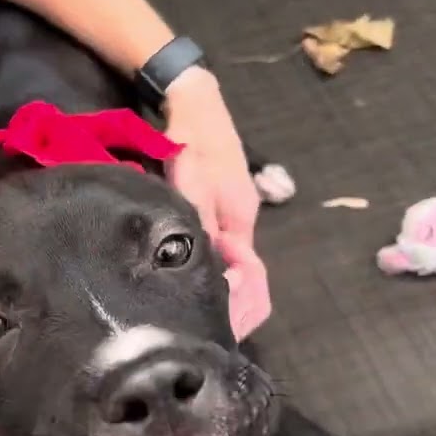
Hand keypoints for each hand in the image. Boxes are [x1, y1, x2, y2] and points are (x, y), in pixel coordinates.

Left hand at [161, 68, 272, 337]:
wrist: (192, 100)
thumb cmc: (193, 140)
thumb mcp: (192, 182)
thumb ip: (199, 223)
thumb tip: (208, 267)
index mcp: (241, 221)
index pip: (251, 278)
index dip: (238, 307)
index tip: (217, 330)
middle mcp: (239, 223)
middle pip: (244, 278)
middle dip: (231, 309)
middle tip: (198, 335)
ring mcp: (227, 215)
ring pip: (228, 265)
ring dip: (217, 292)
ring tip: (190, 317)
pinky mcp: (212, 207)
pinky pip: (215, 250)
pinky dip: (207, 271)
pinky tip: (183, 282)